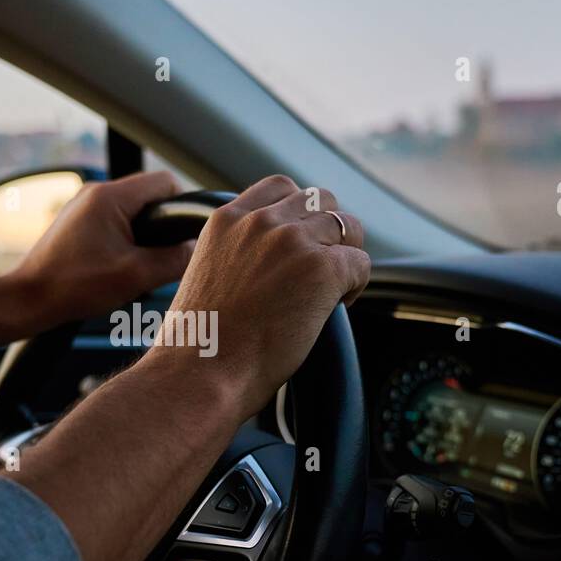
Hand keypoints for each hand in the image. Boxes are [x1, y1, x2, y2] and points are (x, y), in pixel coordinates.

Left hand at [0, 171, 194, 339]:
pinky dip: (126, 240)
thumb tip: (196, 250)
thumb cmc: (72, 286)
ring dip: (144, 235)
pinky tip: (121, 267)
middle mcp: (95, 194)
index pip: (166, 182)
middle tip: (162, 256)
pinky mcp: (78, 223)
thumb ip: (173, 260)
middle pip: (150, 196)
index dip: (182, 207)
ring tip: (140, 265)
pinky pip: (115, 222)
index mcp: (110, 197)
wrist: (28, 299)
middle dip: (163, 226)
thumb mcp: (135, 276)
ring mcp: (84, 207)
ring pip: (133, 211)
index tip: (185, 235)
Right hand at [141, 174, 369, 419]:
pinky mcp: (321, 270)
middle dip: (328, 231)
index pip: (281, 187)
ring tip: (332, 290)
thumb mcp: (207, 275)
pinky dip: (355, 285)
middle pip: (321, 200)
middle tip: (321, 268)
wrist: (201, 373)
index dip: (300, 213)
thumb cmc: (200, 343)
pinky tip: (337, 307)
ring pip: (348, 227)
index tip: (300, 243)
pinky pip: (361, 264)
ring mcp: (293, 242)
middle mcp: (260, 222)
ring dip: (346, 256)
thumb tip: (269, 264)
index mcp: (227, 220)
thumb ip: (236, 253)